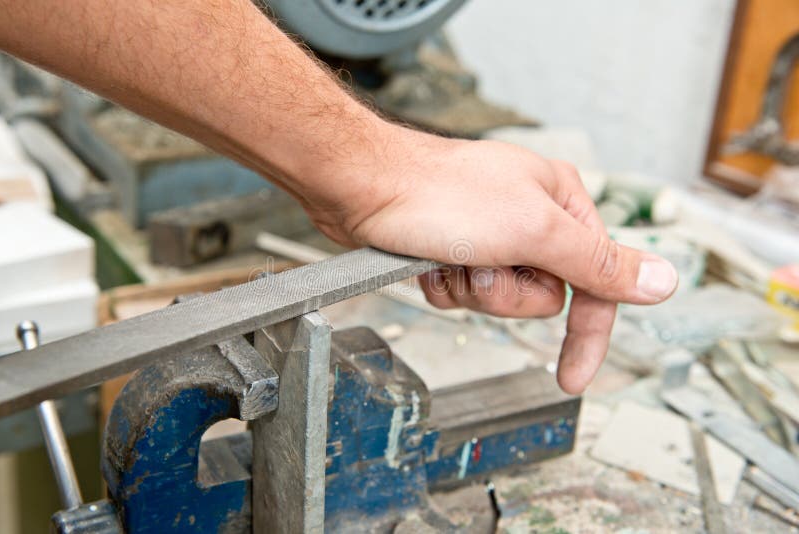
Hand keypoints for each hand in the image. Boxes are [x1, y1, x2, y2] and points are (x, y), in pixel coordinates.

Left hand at [304, 125, 677, 393]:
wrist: (364, 187)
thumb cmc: (440, 192)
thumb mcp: (535, 231)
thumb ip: (600, 263)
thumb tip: (663, 281)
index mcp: (562, 202)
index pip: (596, 280)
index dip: (590, 333)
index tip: (574, 376)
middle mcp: (530, 217)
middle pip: (544, 295)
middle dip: (507, 294)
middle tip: (484, 264)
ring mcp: (490, 234)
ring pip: (502, 298)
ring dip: (474, 290)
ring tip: (453, 257)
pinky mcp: (456, 248)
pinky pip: (466, 293)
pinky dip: (448, 287)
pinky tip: (432, 261)